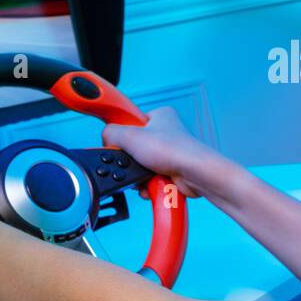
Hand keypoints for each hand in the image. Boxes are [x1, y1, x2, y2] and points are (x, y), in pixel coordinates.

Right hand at [101, 105, 224, 199]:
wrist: (195, 175)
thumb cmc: (176, 150)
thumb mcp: (131, 135)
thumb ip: (110, 133)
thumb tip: (105, 138)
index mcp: (159, 116)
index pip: (130, 121)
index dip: (122, 133)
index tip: (115, 140)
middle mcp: (165, 133)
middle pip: (133, 147)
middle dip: (130, 160)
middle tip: (131, 161)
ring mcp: (168, 153)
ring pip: (140, 165)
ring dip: (138, 175)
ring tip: (144, 174)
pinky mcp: (170, 171)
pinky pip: (149, 178)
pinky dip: (147, 184)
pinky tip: (150, 184)